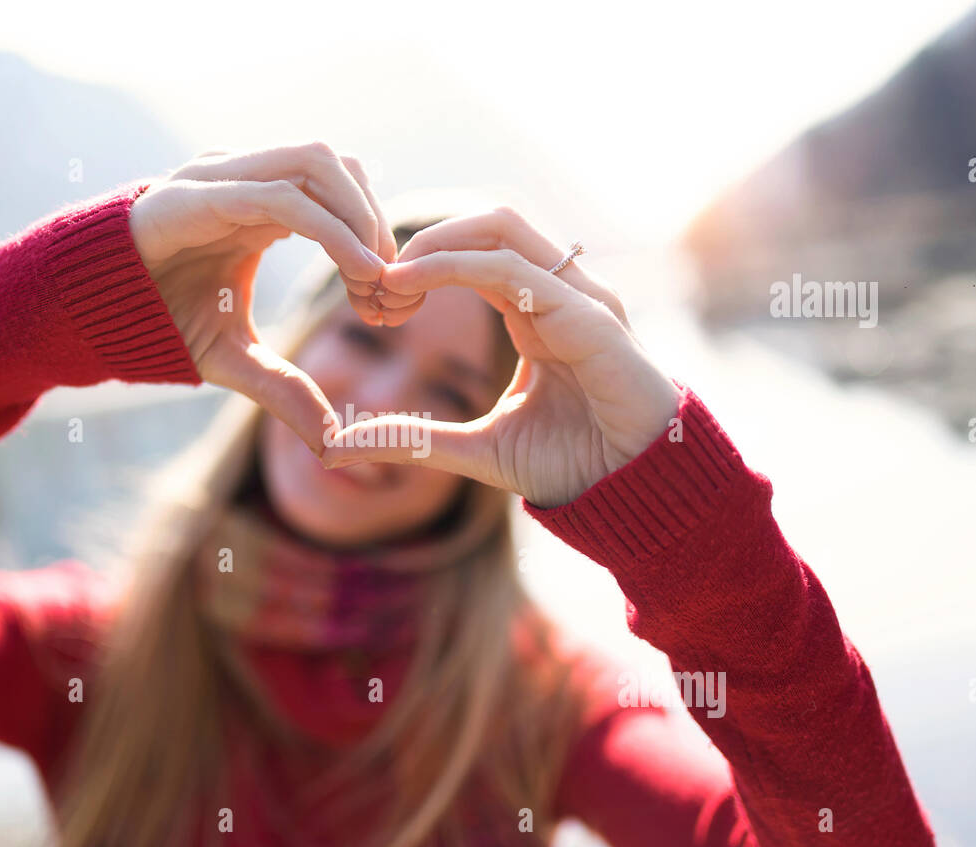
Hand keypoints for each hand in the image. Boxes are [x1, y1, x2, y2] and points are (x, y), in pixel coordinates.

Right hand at [128, 142, 395, 455]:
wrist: (79, 315)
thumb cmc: (152, 323)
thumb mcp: (232, 359)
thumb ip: (282, 389)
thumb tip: (331, 442)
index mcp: (258, 205)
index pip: (340, 191)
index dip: (376, 237)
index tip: (389, 299)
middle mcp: (244, 179)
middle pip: (339, 165)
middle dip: (376, 223)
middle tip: (389, 290)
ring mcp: (219, 179)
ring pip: (317, 162)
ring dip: (360, 218)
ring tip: (375, 279)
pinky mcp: (197, 195)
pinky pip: (280, 196)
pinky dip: (331, 229)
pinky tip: (358, 271)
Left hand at [319, 207, 682, 507]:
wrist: (637, 492)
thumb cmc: (572, 465)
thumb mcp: (475, 450)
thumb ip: (414, 439)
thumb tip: (339, 446)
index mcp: (534, 310)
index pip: (472, 254)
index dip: (417, 266)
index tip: (370, 298)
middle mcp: (558, 291)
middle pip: (484, 225)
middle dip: (422, 242)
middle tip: (370, 279)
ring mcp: (578, 296)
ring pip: (499, 229)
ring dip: (433, 245)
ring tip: (385, 278)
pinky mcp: (589, 316)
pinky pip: (515, 270)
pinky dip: (457, 266)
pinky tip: (410, 283)